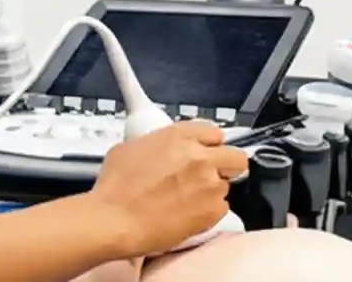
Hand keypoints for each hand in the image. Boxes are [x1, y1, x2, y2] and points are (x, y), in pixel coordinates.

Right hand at [89, 120, 248, 257]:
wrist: (115, 220)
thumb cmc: (116, 188)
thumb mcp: (129, 148)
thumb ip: (157, 144)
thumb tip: (162, 148)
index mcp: (178, 136)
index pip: (214, 132)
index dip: (208, 144)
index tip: (203, 151)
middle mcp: (199, 157)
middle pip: (236, 157)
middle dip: (225, 165)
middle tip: (208, 173)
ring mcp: (210, 185)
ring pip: (226, 185)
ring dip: (211, 190)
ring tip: (186, 198)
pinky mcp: (213, 211)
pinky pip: (221, 207)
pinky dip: (207, 210)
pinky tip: (185, 212)